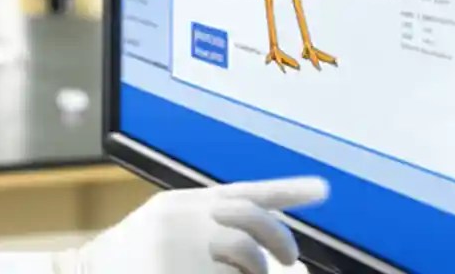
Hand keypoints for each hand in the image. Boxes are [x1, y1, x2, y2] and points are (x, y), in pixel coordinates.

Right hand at [51, 177, 328, 273]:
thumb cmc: (131, 257)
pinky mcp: (178, 273)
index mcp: (183, 204)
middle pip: (253, 224)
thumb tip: (268, 247)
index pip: (244, 192)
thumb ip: (208, 222)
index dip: (287, 190)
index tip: (323, 188)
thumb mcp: (165, 224)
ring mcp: (181, 252)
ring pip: (246, 257)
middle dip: (279, 242)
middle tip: (289, 260)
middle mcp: (183, 222)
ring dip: (256, 270)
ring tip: (246, 273)